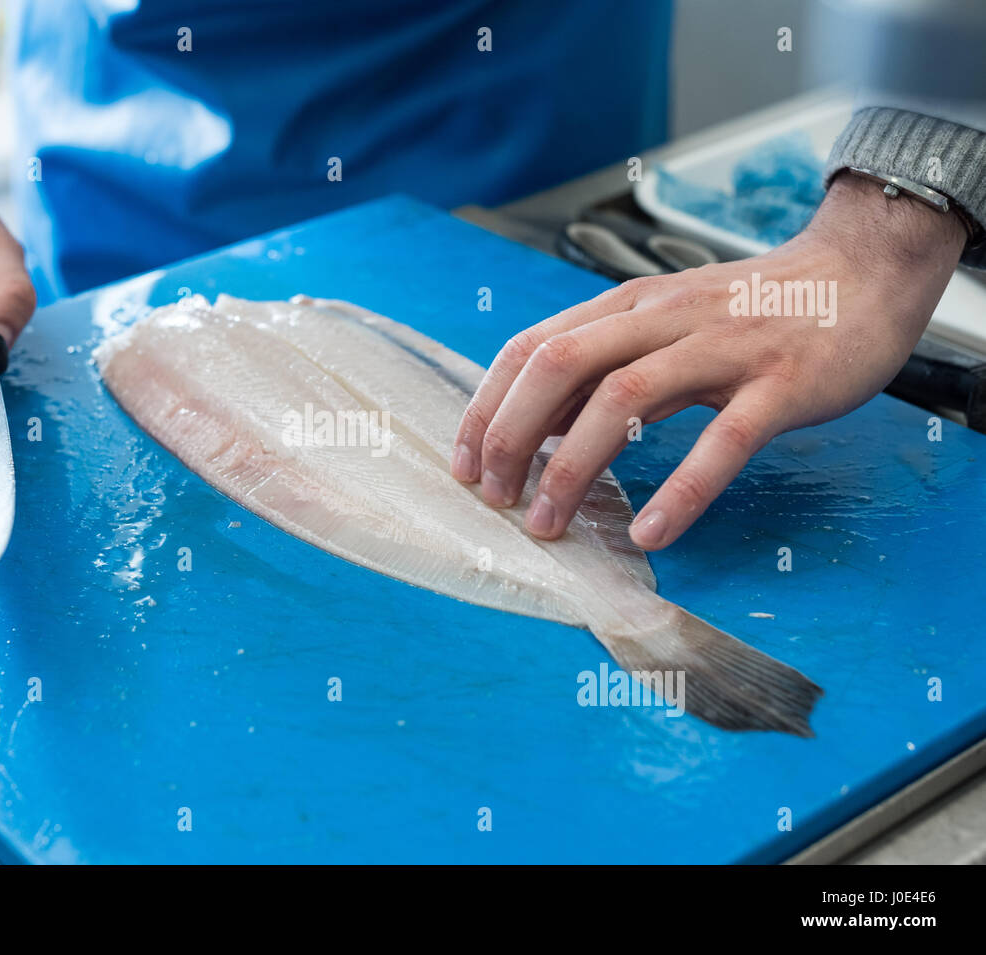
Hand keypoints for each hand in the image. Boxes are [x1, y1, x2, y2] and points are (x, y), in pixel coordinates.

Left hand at [451, 172, 965, 549]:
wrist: (860, 271)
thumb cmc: (752, 309)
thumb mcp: (664, 324)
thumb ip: (605, 366)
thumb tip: (541, 425)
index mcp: (628, 306)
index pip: (533, 347)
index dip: (488, 406)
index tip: (465, 464)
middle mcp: (663, 319)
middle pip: (561, 366)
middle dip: (513, 436)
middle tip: (495, 498)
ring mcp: (722, 348)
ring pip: (625, 400)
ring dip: (574, 467)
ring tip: (549, 524)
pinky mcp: (780, 383)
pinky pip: (722, 441)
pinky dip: (681, 490)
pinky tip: (649, 532)